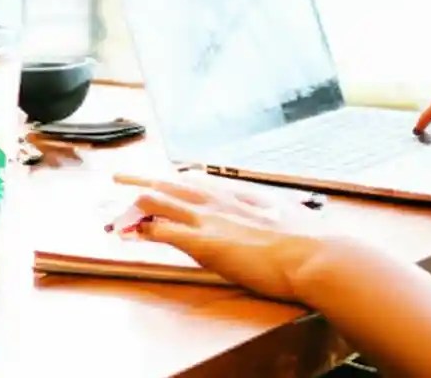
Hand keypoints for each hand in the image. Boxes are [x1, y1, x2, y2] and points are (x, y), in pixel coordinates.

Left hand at [113, 173, 328, 302]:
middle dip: (144, 180)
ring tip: (114, 205)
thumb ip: (279, 215)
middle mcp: (221, 202)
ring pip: (161, 201)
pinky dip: (143, 231)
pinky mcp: (204, 243)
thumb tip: (287, 217)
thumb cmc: (312, 242)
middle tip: (122, 176)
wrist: (315, 254)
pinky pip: (163, 232)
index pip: (201, 181)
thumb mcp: (292, 218)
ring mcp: (210, 220)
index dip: (180, 179)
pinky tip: (128, 233)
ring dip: (136, 203)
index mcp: (242, 196)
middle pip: (173, 183)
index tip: (167, 176)